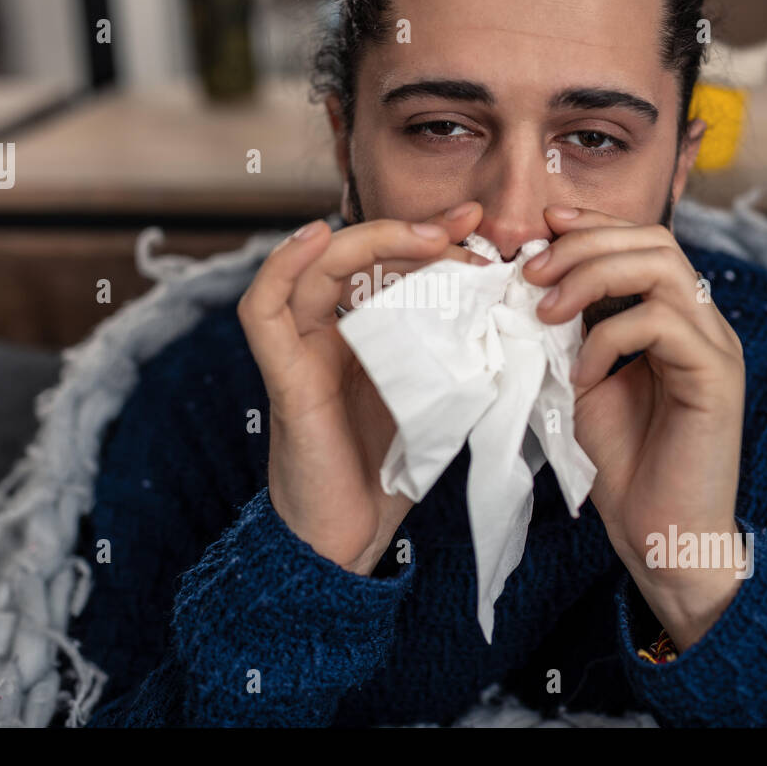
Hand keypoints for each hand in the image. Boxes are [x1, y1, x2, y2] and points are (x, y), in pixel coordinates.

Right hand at [237, 202, 490, 575]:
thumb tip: (504, 306)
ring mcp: (299, 352)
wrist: (351, 538)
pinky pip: (262, 312)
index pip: (385, 266)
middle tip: (465, 228)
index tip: (476, 226)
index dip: (427, 238)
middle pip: (352, 257)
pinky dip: (281, 268)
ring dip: (364, 239)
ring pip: (310, 269)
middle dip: (409, 232)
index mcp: (359, 336)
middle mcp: (323, 334)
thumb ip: (454, 353)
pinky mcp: (283, 377)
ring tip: (423, 236)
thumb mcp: (436, 397)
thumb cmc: (390, 473)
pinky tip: (316, 238)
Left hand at [522, 205, 745, 650]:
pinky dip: (609, 338)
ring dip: (592, 277)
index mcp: (675, 318)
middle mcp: (702, 323)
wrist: (660, 533)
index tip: (544, 226)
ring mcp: (716, 345)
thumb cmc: (622, 463)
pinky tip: (582, 375)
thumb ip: (570, 331)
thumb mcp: (582, 381)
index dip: (594, 224)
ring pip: (662, 268)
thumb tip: (529, 282)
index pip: (643, 242)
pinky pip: (662, 323)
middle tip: (531, 272)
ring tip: (546, 312)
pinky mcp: (718, 375)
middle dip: (584, 244)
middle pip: (654, 241)